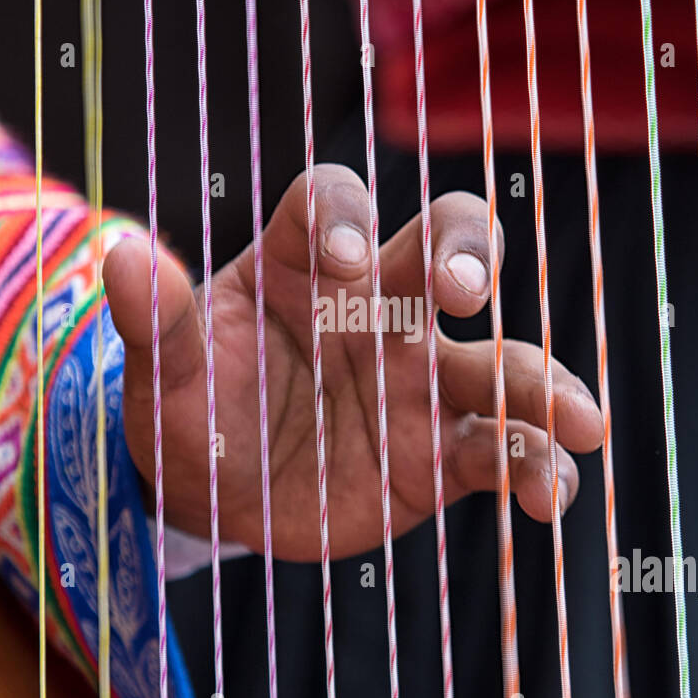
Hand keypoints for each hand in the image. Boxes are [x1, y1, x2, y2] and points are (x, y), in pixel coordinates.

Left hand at [103, 164, 602, 561]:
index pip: (333, 202)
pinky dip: (535, 466)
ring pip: (501, 357)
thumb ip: (157, 322)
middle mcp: (379, 304)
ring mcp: (420, 377)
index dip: (343, 215)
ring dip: (545, 382)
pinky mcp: (443, 449)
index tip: (341, 256)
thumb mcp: (166, 374)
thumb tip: (118, 253)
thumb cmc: (192, 411)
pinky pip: (503, 448)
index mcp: (305, 263)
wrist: (219, 492)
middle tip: (465, 291)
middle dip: (465, 252)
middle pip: (445, 243)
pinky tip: (548, 494)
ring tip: (579, 423)